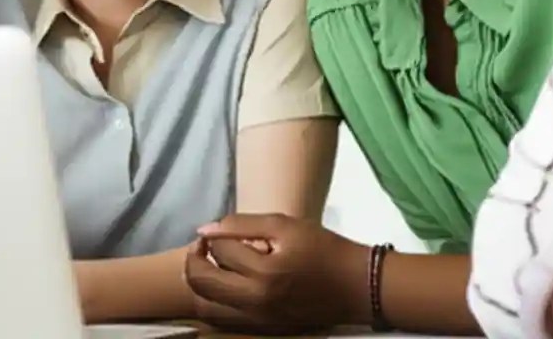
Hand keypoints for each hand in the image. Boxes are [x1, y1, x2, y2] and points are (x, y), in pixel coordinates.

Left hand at [183, 213, 366, 333]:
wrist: (357, 286)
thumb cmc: (324, 249)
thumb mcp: (285, 225)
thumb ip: (241, 224)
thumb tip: (204, 229)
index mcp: (263, 274)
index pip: (219, 251)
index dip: (214, 236)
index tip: (219, 231)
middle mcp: (255, 303)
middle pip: (201, 283)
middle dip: (194, 259)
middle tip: (204, 246)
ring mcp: (258, 321)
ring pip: (206, 308)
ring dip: (200, 284)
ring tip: (211, 265)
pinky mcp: (263, 329)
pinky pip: (223, 320)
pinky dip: (213, 302)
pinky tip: (224, 284)